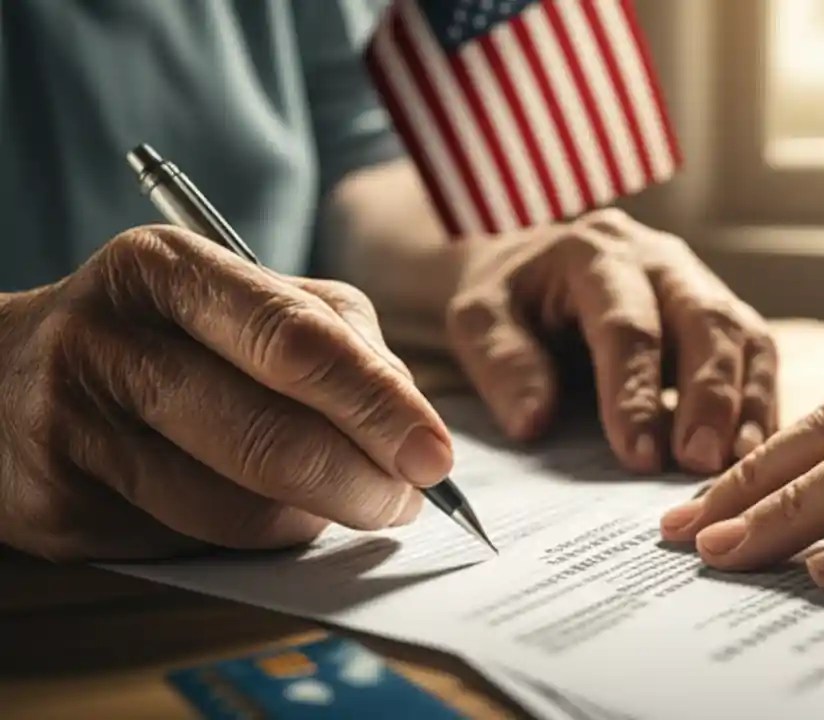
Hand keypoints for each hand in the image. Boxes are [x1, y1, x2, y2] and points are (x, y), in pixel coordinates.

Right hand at [0, 226, 451, 560]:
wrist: (4, 376)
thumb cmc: (163, 333)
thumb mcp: (242, 296)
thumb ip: (338, 337)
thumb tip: (409, 418)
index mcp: (166, 269)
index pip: (294, 340)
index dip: (376, 404)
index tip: (435, 455)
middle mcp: (107, 340)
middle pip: (267, 434)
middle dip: (360, 481)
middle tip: (406, 501)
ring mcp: (71, 426)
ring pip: (234, 506)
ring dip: (312, 519)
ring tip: (338, 500)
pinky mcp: (56, 504)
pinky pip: (192, 543)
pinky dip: (252, 538)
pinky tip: (262, 512)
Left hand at [446, 209, 776, 473]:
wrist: (529, 267)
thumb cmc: (507, 299)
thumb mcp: (477, 320)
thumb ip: (501, 364)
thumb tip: (535, 422)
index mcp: (596, 252)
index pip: (627, 325)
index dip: (635, 393)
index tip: (638, 457)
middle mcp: (660, 258)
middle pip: (705, 320)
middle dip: (710, 396)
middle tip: (700, 462)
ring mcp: (699, 281)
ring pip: (744, 334)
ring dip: (747, 402)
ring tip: (735, 465)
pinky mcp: (721, 312)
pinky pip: (757, 353)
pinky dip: (761, 403)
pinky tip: (749, 451)